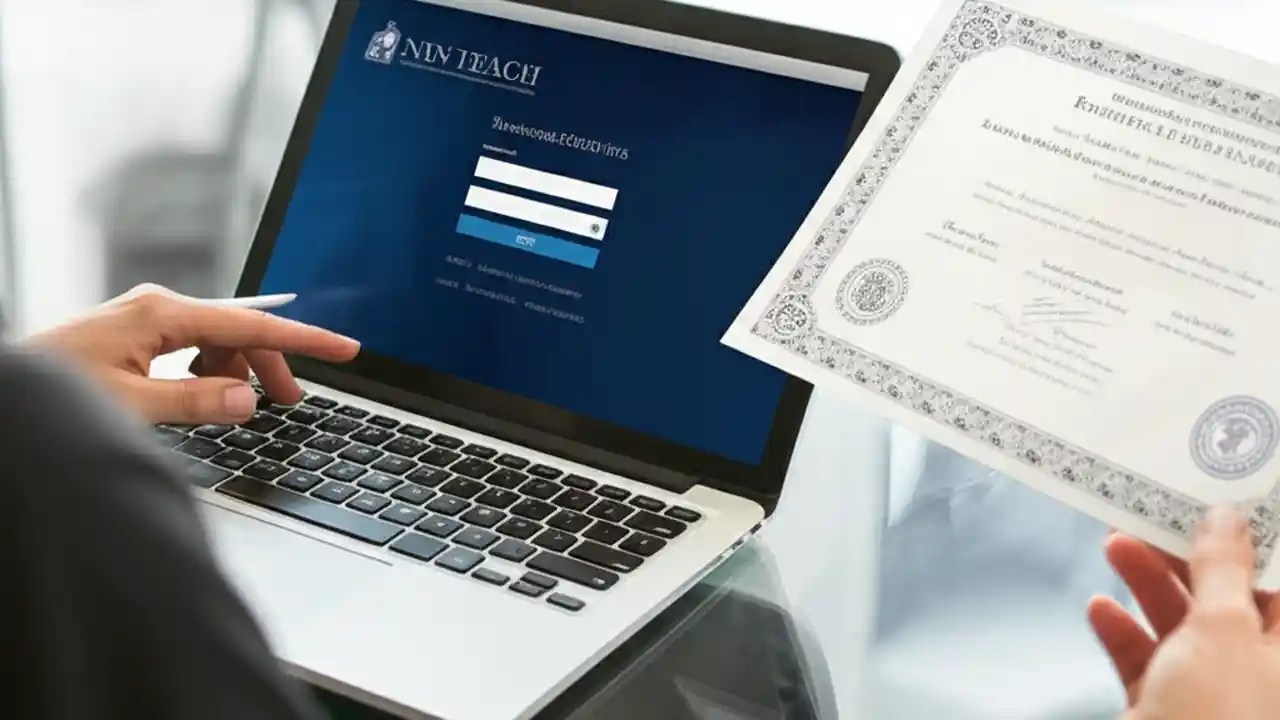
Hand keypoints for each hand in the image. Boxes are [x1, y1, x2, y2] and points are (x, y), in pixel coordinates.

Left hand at [27, 284, 359, 425]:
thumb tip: (249, 400)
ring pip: (216, 343)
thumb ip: (195, 403)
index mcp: (162, 314)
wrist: (4, 389)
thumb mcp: (130, 407)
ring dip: (235, 375)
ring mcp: (146, 319)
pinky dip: (207, 375)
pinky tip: (199, 400)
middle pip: (238, 333)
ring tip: (236, 410)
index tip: (346, 348)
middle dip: (269, 366)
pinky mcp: (136, 335)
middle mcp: (157, 307)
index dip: (305, 340)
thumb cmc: (51, 393)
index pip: (252, 326)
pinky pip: (192, 350)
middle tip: (291, 402)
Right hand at [1088, 507, 1279, 719]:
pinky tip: (1099, 607)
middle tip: (1154, 511)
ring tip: (1113, 545)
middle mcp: (1265, 672)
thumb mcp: (1225, 628)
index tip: (1221, 495)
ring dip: (1148, 583)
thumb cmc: (1221, 715)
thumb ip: (1222, 568)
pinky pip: (1148, 660)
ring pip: (1185, 624)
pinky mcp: (1169, 711)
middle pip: (1230, 596)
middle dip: (1189, 554)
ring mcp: (1215, 694)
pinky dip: (1124, 632)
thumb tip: (1227, 517)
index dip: (1254, 538)